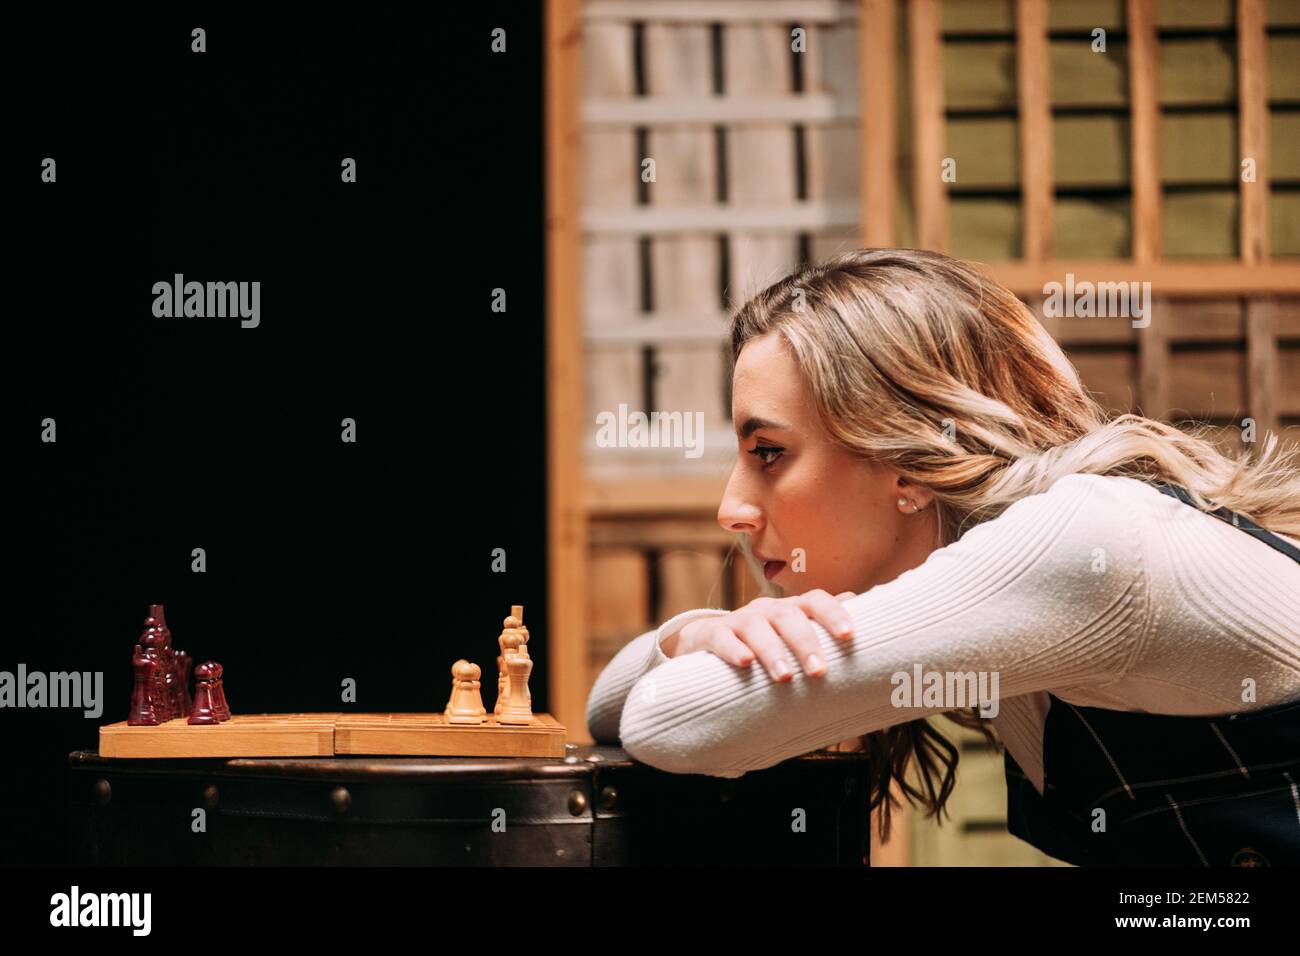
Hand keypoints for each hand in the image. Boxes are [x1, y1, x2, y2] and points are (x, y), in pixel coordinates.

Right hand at [673, 590, 856, 680]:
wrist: (710, 640)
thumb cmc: (765, 641)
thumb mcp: (792, 631)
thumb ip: (820, 621)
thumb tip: (856, 599)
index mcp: (791, 609)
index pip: (815, 600)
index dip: (833, 614)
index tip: (849, 636)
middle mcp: (766, 610)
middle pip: (787, 616)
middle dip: (805, 643)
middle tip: (820, 671)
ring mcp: (738, 620)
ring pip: (756, 627)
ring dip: (772, 651)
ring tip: (785, 677)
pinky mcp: (711, 634)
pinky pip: (721, 637)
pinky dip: (733, 649)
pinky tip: (745, 663)